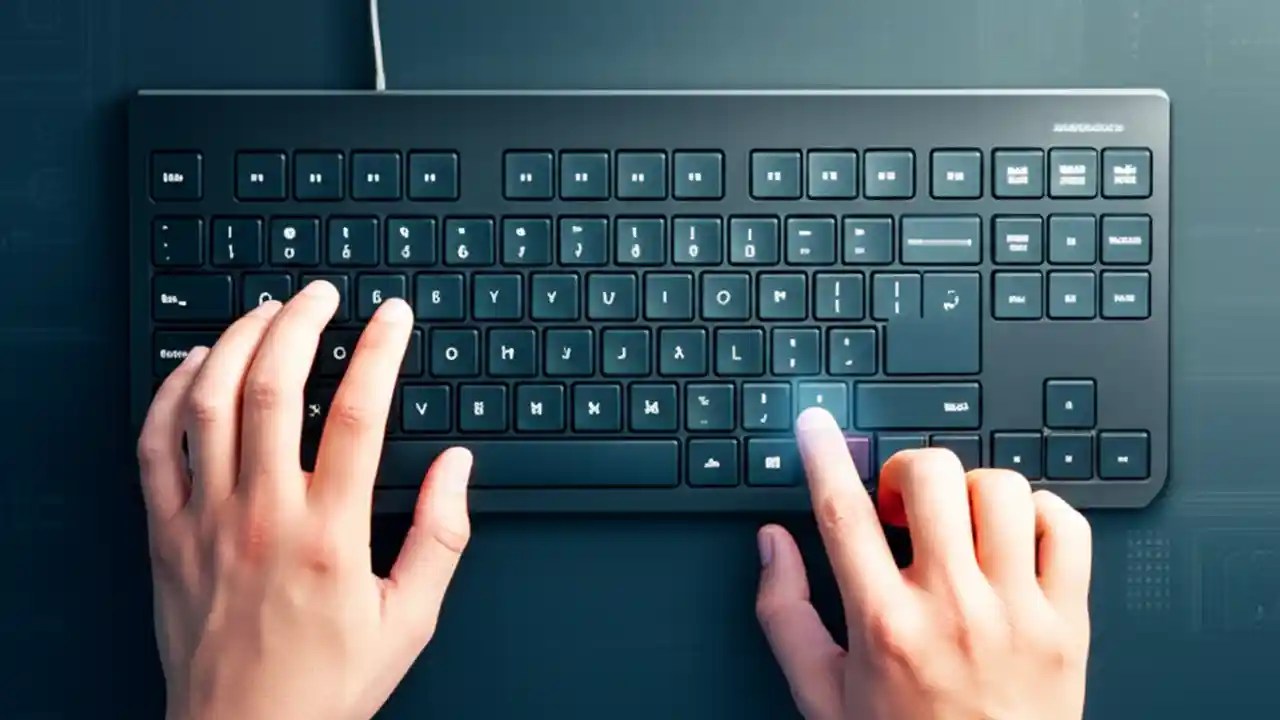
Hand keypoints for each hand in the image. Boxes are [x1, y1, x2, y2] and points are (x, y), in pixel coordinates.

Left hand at [136, 281, 472, 719]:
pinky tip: (195, 364)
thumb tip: (456, 468)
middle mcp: (263, 515)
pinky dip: (170, 393)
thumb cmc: (324, 685)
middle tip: (322, 294)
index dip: (379, 351)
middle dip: (300, 323)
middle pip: (272, 389)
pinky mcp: (165, 534)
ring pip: (209, 404)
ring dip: (238, 343)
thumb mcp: (409, 620)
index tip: (392, 317)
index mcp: (330, 534)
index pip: (358, 414)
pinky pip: (154, 446)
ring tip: (267, 312)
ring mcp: (206, 520)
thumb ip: (441, 537)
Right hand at [756, 408, 1091, 719]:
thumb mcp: (823, 694)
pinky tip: (1012, 538)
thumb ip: (786, 614)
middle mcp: (953, 610)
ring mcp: (1017, 612)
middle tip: (902, 502)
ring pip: (1001, 490)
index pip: (844, 513)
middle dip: (907, 470)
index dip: (824, 455)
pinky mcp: (1068, 621)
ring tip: (958, 524)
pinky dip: (1039, 513)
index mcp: (884, 626)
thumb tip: (773, 546)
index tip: (816, 425)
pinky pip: (1066, 526)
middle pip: (932, 478)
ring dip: (971, 491)